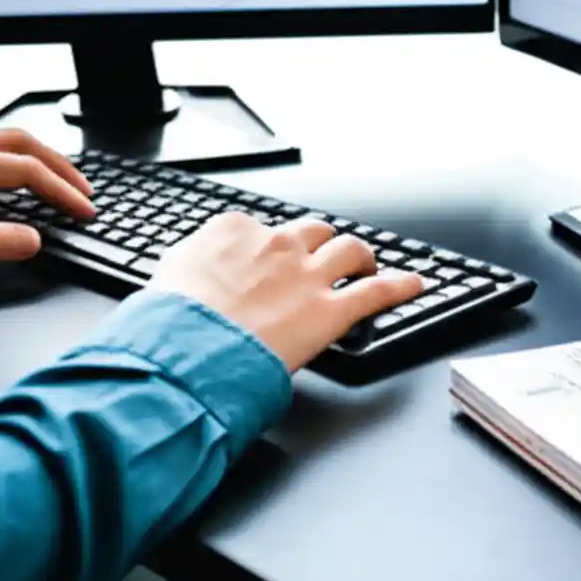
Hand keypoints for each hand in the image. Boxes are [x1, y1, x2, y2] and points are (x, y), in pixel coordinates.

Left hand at [0, 129, 94, 267]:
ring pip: (0, 142)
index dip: (61, 191)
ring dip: (36, 160)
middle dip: (59, 165)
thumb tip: (33, 240)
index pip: (25, 170)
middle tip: (83, 189)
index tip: (83, 209)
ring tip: (58, 181)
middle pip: (20, 143)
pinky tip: (12, 181)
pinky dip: (10, 162)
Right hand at [149, 213, 423, 372]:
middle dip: (320, 245)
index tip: (268, 261)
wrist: (185, 351)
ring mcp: (307, 276)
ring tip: (367, 266)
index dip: (268, 247)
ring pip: (350, 250)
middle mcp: (276, 245)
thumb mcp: (166, 279)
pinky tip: (414, 285)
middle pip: (312, 232)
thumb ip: (188, 268)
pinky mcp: (330, 311)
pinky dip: (400, 286)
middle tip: (323, 261)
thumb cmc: (170, 322)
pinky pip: (377, 291)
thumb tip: (188, 274)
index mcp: (233, 232)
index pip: (260, 229)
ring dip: (362, 258)